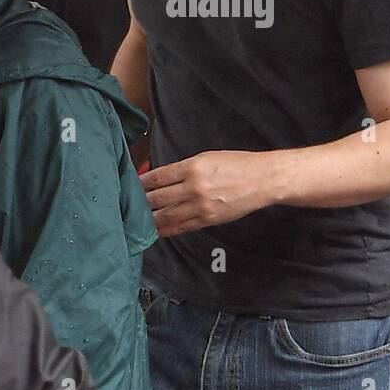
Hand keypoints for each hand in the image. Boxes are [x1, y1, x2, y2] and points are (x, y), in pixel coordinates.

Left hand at [141, 150, 270, 237]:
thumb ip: (184, 169)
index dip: (141, 183)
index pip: (157, 177)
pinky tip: (156, 231)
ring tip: (136, 221)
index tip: (131, 186)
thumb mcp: (207, 158)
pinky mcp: (208, 220)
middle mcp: (193, 187)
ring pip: (166, 215)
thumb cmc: (237, 165)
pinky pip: (182, 226)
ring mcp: (200, 205)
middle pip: (157, 197)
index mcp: (192, 167)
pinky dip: (166, 230)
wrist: (262, 180)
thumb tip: (162, 178)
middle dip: (141, 202)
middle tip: (127, 205)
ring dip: (149, 219)